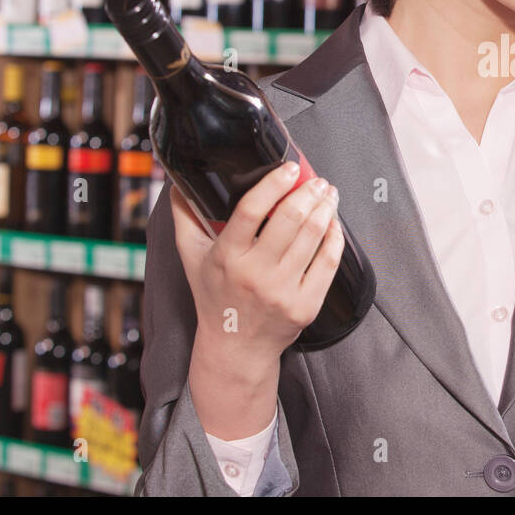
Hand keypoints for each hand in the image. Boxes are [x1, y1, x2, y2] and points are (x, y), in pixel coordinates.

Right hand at [170, 161, 345, 365]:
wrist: (235, 347)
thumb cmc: (214, 297)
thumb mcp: (192, 258)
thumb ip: (185, 218)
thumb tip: (179, 184)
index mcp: (226, 257)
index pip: (250, 211)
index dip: (273, 184)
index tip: (290, 168)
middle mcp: (255, 274)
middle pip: (290, 220)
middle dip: (308, 192)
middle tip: (316, 179)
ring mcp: (283, 291)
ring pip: (313, 236)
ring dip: (326, 208)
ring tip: (328, 194)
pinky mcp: (306, 305)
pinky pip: (329, 262)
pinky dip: (335, 237)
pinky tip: (333, 223)